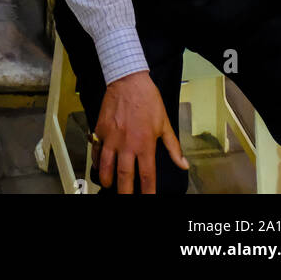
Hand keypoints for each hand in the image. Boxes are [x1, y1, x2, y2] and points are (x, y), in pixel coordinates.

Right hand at [92, 70, 188, 193]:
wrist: (128, 79)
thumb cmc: (148, 99)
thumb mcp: (164, 123)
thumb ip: (173, 147)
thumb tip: (183, 164)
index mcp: (145, 144)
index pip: (147, 176)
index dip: (148, 192)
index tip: (148, 200)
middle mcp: (127, 144)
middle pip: (124, 177)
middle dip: (125, 193)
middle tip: (126, 199)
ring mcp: (112, 137)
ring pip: (106, 167)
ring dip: (108, 180)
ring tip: (110, 186)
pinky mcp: (100, 129)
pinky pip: (96, 150)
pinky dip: (96, 161)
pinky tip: (99, 166)